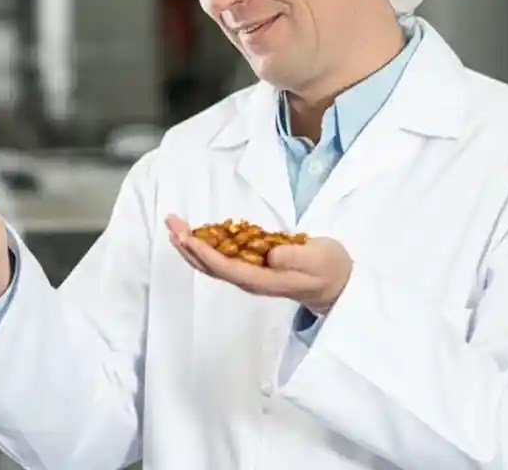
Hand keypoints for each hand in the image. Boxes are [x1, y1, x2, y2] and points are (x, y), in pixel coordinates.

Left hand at [166, 215, 351, 314]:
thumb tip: (271, 255)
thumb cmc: (328, 269)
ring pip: (212, 262)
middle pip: (211, 266)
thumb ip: (296, 257)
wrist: (336, 284)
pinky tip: (195, 233)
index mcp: (263, 279)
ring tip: (174, 226)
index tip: (187, 237)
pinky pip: (222, 257)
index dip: (204, 253)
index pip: (225, 268)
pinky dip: (205, 244)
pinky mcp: (252, 266)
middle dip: (188, 245)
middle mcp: (250, 279)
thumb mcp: (319, 260)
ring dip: (191, 244)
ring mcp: (250, 274)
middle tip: (171, 223)